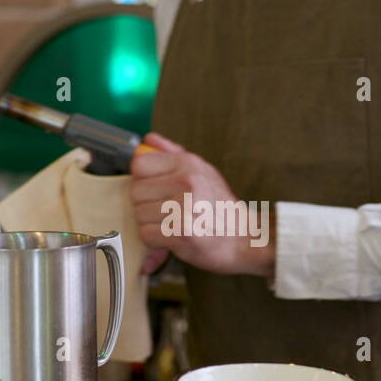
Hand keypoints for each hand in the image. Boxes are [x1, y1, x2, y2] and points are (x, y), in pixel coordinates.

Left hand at [131, 133, 274, 276]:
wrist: (244, 238)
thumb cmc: (221, 207)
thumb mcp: (203, 171)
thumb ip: (173, 153)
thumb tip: (149, 139)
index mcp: (187, 164)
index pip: (139, 165)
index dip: (143, 180)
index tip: (156, 190)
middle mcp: (186, 182)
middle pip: (136, 192)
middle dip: (146, 205)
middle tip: (167, 211)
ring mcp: (183, 207)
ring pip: (139, 215)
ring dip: (151, 224)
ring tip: (172, 224)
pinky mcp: (181, 232)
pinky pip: (146, 234)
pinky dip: (156, 241)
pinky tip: (173, 237)